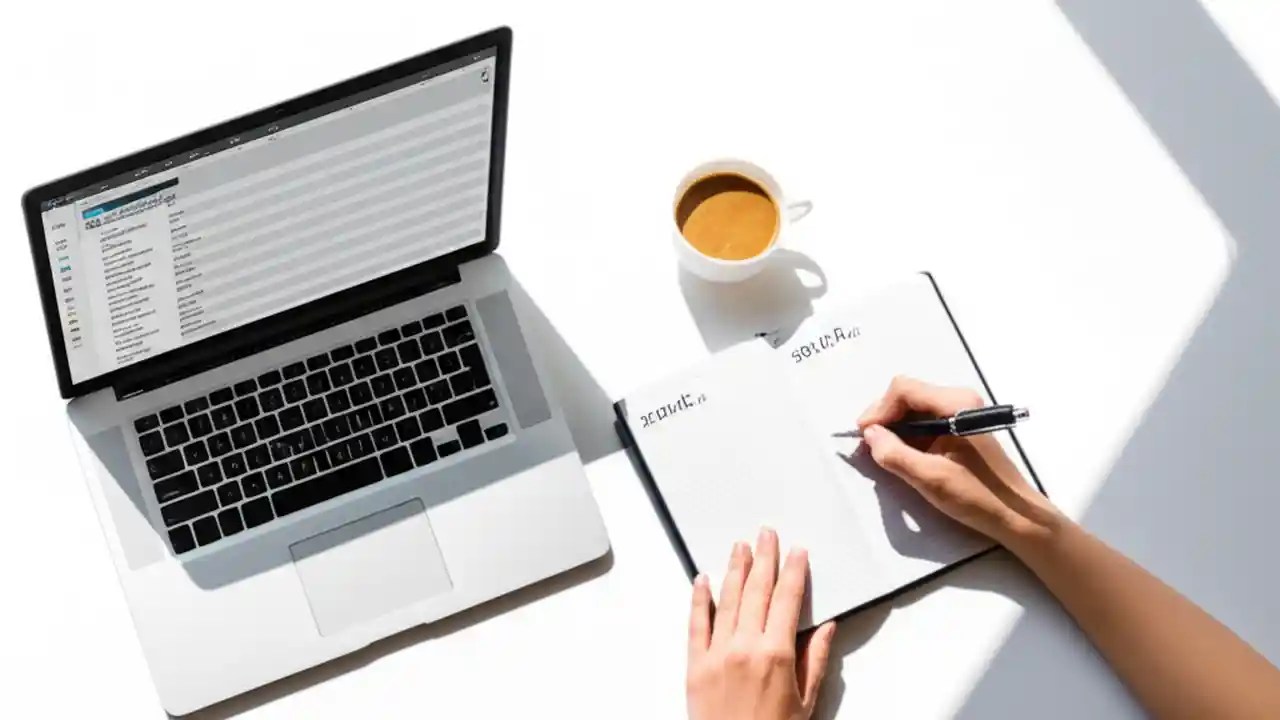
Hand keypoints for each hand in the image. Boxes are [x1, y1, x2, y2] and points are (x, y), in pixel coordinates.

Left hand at [687, 528, 836, 719]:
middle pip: (756, 591)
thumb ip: (815, 661)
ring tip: (740, 546)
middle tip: (766, 533)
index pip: (787, 600)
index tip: (797, 552)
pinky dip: (699, 599)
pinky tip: (703, 579)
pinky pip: (696, 624)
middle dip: (764, 559)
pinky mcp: (695, 664)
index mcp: (777, 654)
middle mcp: (745, 647)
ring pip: (727, 600)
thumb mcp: (805, 703)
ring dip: (734, 569)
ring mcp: (717, 653)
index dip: (793, 572)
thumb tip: (826, 628)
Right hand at [857, 376, 1062, 547]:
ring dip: (895, 428)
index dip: (879, 410)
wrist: (1016, 516)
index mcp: (956, 405)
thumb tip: (870, 435)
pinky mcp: (962, 427)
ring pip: (915, 409)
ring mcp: (962, 413)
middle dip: (885, 418)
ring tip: (882, 452)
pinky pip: (926, 422)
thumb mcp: (930, 478)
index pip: (904, 389)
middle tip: (869, 445)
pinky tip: (902, 455)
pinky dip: (909, 435)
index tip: (865, 435)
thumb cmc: (977, 496)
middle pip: (908, 396)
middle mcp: (960, 400)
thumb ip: (894, 454)